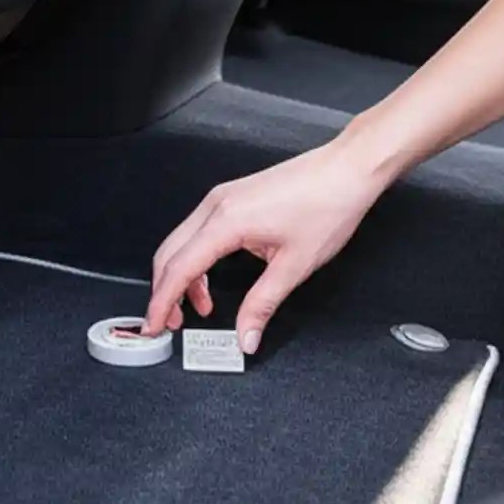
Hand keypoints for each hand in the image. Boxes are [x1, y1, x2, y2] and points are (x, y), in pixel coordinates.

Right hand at [142, 139, 391, 353]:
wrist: (348, 169)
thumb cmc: (328, 204)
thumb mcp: (294, 266)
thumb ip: (262, 305)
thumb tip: (246, 335)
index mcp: (226, 222)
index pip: (179, 269)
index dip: (162, 302)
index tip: (154, 326)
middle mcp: (216, 205)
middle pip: (169, 254)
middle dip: (164, 292)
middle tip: (168, 323)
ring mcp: (222, 198)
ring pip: (181, 242)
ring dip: (180, 276)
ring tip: (195, 307)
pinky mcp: (232, 197)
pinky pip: (198, 231)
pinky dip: (195, 259)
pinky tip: (210, 279)